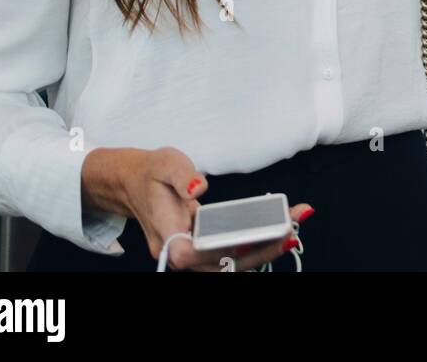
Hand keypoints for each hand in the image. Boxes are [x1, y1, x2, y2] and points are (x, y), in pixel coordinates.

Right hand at [83, 145, 311, 271]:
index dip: (230, 248)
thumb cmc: (150, 173)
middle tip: (292, 229)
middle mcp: (179, 254)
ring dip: (261, 248)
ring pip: (228, 262)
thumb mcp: (164, 163)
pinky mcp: (201, 249)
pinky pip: (229, 252)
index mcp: (168, 237)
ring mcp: (190, 255)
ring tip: (292, 226)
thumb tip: (198, 188)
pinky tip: (276, 226)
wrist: (134, 182)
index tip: (259, 236)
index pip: (200, 253)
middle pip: (222, 263)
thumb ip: (181, 175)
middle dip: (260, 250)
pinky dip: (253, 243)